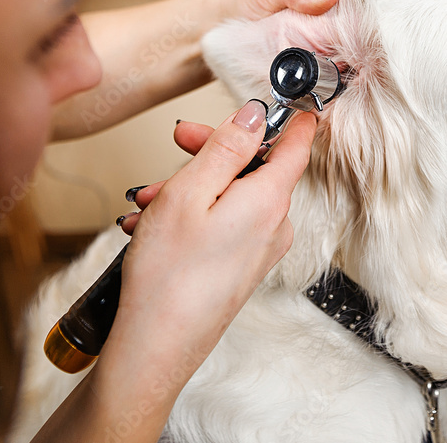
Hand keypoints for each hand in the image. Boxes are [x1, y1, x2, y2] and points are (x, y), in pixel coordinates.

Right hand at [95, 101, 315, 397]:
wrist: (156, 348)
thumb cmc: (169, 276)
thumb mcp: (190, 192)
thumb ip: (227, 147)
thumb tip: (257, 116)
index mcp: (269, 201)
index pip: (298, 144)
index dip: (291, 116)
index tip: (288, 97)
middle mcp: (274, 226)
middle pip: (255, 167)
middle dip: (212, 152)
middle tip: (178, 142)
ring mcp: (259, 250)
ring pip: (231, 196)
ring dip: (190, 188)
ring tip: (148, 201)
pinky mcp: (240, 268)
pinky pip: (224, 225)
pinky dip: (191, 216)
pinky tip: (151, 226)